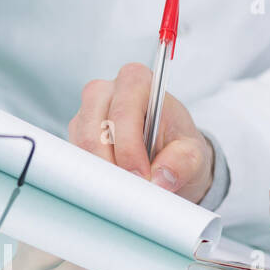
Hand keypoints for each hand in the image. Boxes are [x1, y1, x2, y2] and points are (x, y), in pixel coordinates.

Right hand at [68, 63, 214, 202]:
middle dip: (110, 162)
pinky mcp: (77, 134)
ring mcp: (87, 113)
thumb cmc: (180, 147)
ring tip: (125, 186)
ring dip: (100, 169)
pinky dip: (92, 172)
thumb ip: (182, 163)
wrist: (171, 158)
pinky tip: (112, 181)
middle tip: (131, 186)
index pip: (123, 110)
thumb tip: (159, 178)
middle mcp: (107, 92)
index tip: (142, 175)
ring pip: (80, 144)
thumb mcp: (194, 155)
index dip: (129, 146)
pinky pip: (75, 155)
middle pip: (92, 127)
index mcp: (139, 83)